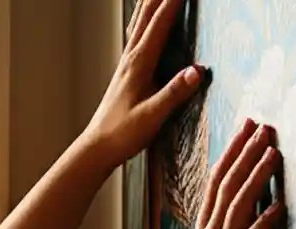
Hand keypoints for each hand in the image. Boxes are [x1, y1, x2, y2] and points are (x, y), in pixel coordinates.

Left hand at [79, 0, 206, 168]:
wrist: (97, 147)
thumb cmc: (122, 134)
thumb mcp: (153, 116)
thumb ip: (174, 93)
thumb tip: (197, 70)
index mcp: (139, 64)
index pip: (160, 25)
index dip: (174, 2)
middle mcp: (130, 59)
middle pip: (146, 16)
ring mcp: (126, 64)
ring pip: (138, 24)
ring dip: (150, 4)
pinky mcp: (125, 73)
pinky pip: (136, 37)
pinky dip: (143, 21)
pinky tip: (144, 23)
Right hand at [168, 118, 284, 228]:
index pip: (214, 189)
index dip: (230, 157)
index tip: (244, 132)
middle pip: (225, 188)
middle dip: (243, 153)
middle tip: (260, 124)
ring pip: (237, 207)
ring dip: (255, 176)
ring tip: (273, 150)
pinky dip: (263, 223)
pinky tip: (278, 206)